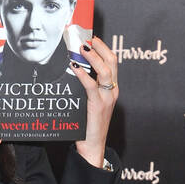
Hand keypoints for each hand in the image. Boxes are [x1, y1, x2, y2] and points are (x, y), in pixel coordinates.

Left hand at [71, 35, 118, 168]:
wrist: (92, 146)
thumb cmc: (87, 125)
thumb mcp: (89, 102)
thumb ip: (86, 88)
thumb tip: (72, 71)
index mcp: (112, 89)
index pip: (112, 62)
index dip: (103, 48)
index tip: (92, 38)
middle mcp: (112, 91)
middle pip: (112, 61)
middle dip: (100, 46)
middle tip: (88, 37)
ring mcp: (107, 98)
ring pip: (105, 70)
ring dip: (93, 56)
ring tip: (82, 47)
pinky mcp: (98, 105)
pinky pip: (92, 86)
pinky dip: (84, 75)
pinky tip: (75, 68)